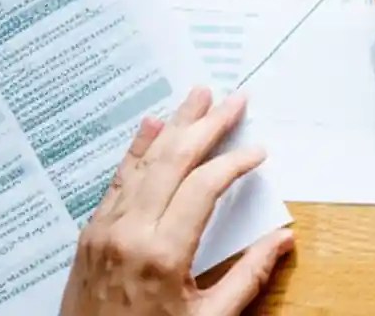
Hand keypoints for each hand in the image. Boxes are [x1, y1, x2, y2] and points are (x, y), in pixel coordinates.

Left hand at [61, 87, 293, 315]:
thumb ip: (248, 277)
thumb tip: (282, 240)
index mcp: (163, 255)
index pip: (204, 187)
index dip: (234, 163)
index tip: (257, 152)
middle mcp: (130, 233)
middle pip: (174, 162)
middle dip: (207, 126)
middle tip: (233, 101)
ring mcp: (105, 230)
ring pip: (143, 163)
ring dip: (174, 126)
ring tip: (197, 97)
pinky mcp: (91, 234)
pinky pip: (118, 180)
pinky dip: (137, 150)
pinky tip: (150, 127)